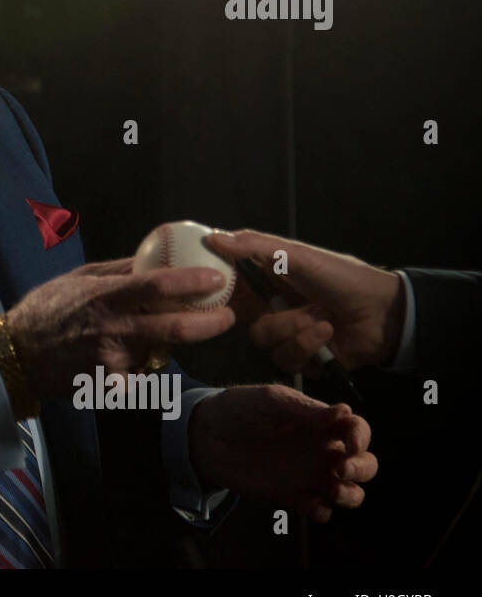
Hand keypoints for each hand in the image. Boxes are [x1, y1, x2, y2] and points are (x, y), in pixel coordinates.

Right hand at [5, 256, 234, 399]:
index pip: (157, 286)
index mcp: (104, 298)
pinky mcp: (110, 387)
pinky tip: (136, 356)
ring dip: (172, 343)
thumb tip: (152, 257)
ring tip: (172, 332)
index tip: (218, 278)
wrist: (17, 354)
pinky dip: (146, 365)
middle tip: (229, 315)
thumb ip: (117, 271)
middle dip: (210, 323)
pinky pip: (142, 375)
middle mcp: (111, 330)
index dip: (192, 281)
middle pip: (174, 328)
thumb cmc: (47, 309)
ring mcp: (112, 362)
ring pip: (160, 352)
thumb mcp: (78, 278)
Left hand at [189, 383, 377, 522]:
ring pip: (350, 492)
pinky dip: (323, 512)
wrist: (204, 434)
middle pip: (365, 464)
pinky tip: (311, 505)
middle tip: (340, 467)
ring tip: (332, 489)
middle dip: (362, 468)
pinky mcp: (292, 496)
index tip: (349, 442)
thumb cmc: (238, 409)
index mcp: (320, 422)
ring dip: (351, 495)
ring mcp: (309, 474)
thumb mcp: (271, 400)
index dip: (361, 437)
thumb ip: (305, 410)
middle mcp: (321, 449)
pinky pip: (320, 510)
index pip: (358, 430)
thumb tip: (345, 411)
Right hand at [204, 229, 405, 373]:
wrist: (385, 313)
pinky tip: (327, 334)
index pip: (229, 284)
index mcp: (266, 280)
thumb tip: (211, 237)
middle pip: (240, 316)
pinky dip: (307, 346)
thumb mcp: (296, 254)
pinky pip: (285, 359)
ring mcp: (284, 334)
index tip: (217, 286)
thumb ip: (253, 246)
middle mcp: (270, 307)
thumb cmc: (342, 277)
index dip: (219, 287)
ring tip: (321, 318)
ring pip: (263, 339)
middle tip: (281, 303)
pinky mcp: (300, 359)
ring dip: (294, 328)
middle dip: (268, 310)